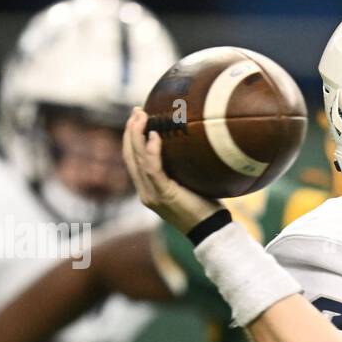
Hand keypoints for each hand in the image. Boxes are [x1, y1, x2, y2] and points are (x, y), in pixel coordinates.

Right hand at [122, 107, 221, 233]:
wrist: (211, 231)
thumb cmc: (205, 207)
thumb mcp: (189, 184)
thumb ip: (181, 168)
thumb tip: (190, 144)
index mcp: (148, 189)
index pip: (132, 159)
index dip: (131, 137)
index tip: (137, 117)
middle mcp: (145, 192)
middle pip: (129, 156)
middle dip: (130, 131)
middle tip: (137, 111)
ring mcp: (152, 195)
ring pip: (137, 160)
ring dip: (136, 135)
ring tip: (141, 116)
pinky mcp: (164, 195)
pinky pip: (152, 169)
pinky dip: (151, 151)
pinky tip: (154, 136)